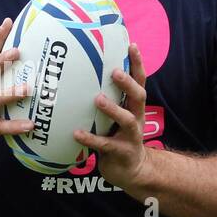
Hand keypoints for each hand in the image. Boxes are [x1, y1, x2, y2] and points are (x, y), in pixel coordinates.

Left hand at [73, 44, 148, 190]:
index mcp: (134, 107)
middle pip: (139, 97)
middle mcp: (137, 118)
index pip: (140, 81)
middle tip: (114, 72)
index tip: (131, 45)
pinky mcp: (122, 153)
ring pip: (127, 120)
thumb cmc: (117, 137)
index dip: (137, 64)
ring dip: (113, 109)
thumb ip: (106, 98)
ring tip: (97, 99)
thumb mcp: (116, 117)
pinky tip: (76, 133)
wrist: (131, 171)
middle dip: (128, 83)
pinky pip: (106, 145)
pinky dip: (91, 139)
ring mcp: (131, 137)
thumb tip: (81, 74)